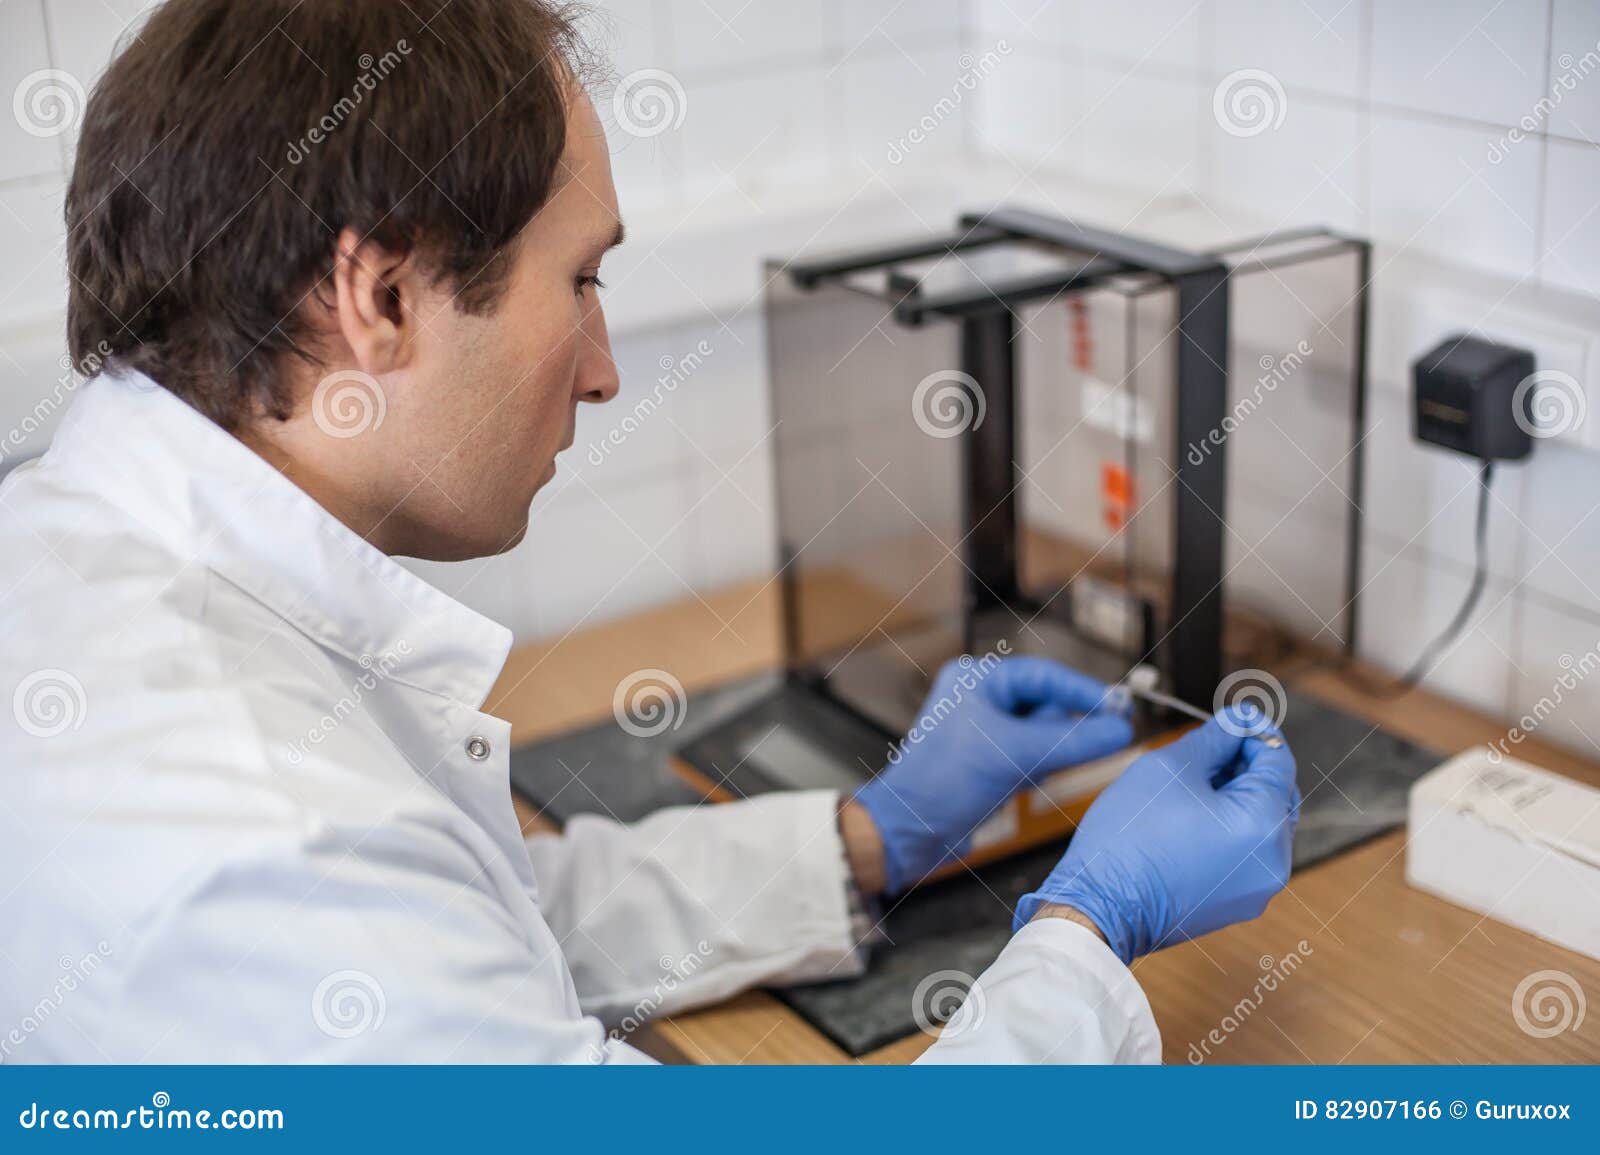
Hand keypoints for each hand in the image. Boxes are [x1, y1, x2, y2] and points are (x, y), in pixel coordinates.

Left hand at [853, 656, 1132, 893]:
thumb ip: (1074, 741)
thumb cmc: (945, 783)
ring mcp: (983, 733)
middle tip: (1110, 738)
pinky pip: (1030, 758)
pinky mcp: (987, 764)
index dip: (1085, 692)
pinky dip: (1037, 770)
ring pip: (1041, 735)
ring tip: (1039, 771)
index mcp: (976, 680)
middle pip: (1046, 706)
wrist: (908, 832)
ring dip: (1051, 754)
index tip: (1121, 708)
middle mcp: (978, 699)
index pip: (1045, 676)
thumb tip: (1121, 730)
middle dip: (1067, 728)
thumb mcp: (1017, 755)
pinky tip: (1023, 785)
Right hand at [1015, 708, 1299, 963]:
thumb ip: (1214, 739)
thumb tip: (1237, 722)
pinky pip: (1244, 854)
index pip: (1278, 762)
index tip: (1233, 718)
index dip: (1255, 731)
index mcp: (1264, 825)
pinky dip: (1226, 828)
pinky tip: (1189, 816)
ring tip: (1191, 783)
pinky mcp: (1236, 903)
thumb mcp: (1170, 768)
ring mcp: (1257, 889)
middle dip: (1245, 765)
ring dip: (1235, 797)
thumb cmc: (1131, 837)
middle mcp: (1273, 862)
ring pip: (1259, 825)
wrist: (1101, 905)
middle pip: (1275, 795)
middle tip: (1210, 746)